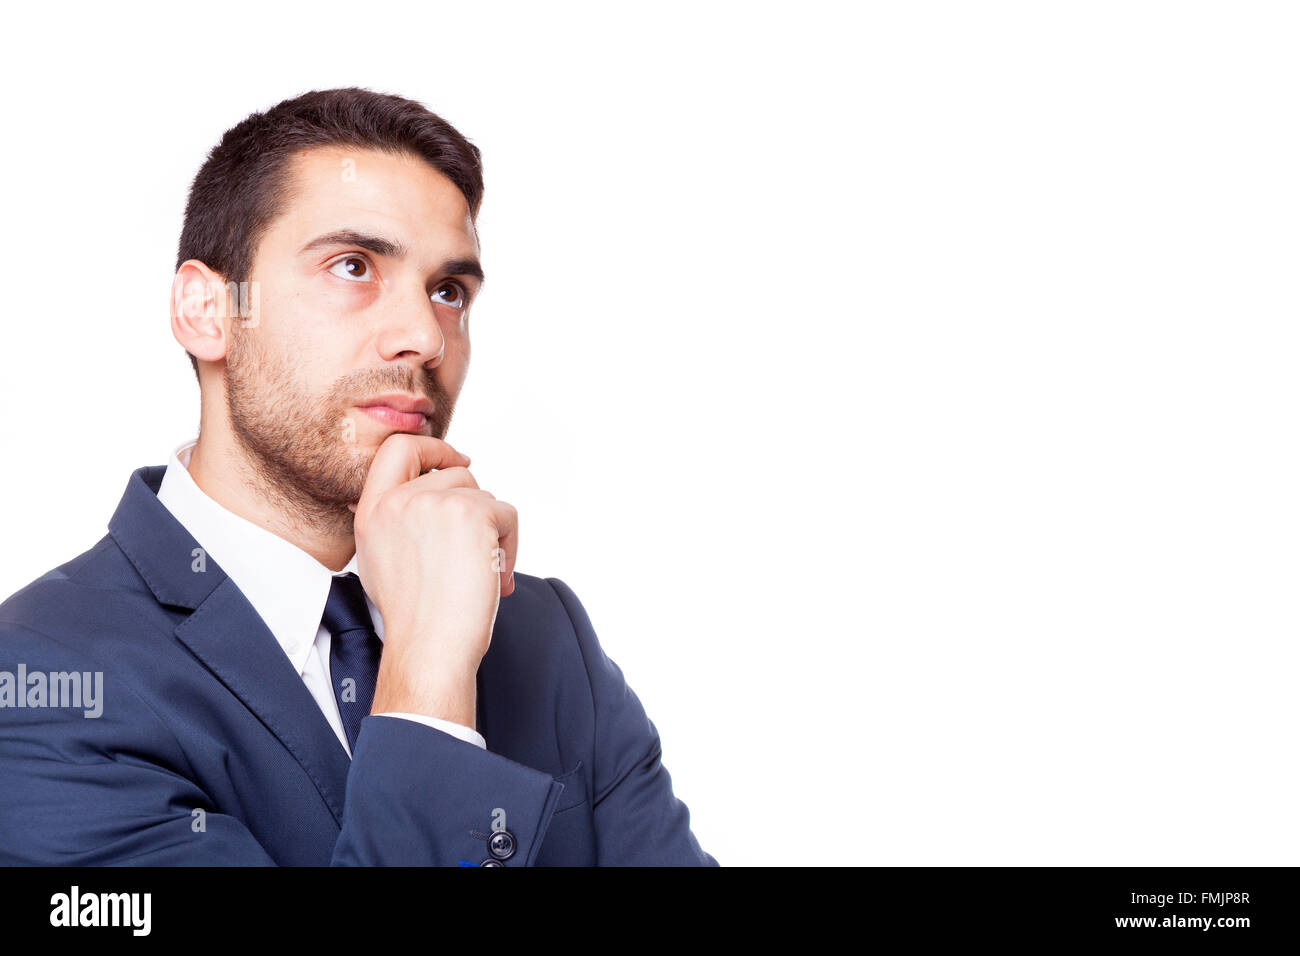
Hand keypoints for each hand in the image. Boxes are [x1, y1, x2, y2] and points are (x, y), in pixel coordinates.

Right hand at [350, 434, 518, 725]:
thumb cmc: (413, 617)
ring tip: (483, 574)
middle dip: (475, 510)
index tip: (457, 461)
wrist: (429, 647)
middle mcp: (399, 500)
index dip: (433, 448)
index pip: (398, 449)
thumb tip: (424, 493)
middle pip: (456, 474)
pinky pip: (506, 513)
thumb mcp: (380, 559)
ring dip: (494, 532)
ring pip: (484, 496)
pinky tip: (495, 578)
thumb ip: (395, 521)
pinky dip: (510, 546)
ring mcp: (435, 503)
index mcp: (372, 510)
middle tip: (478, 552)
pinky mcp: (472, 513)